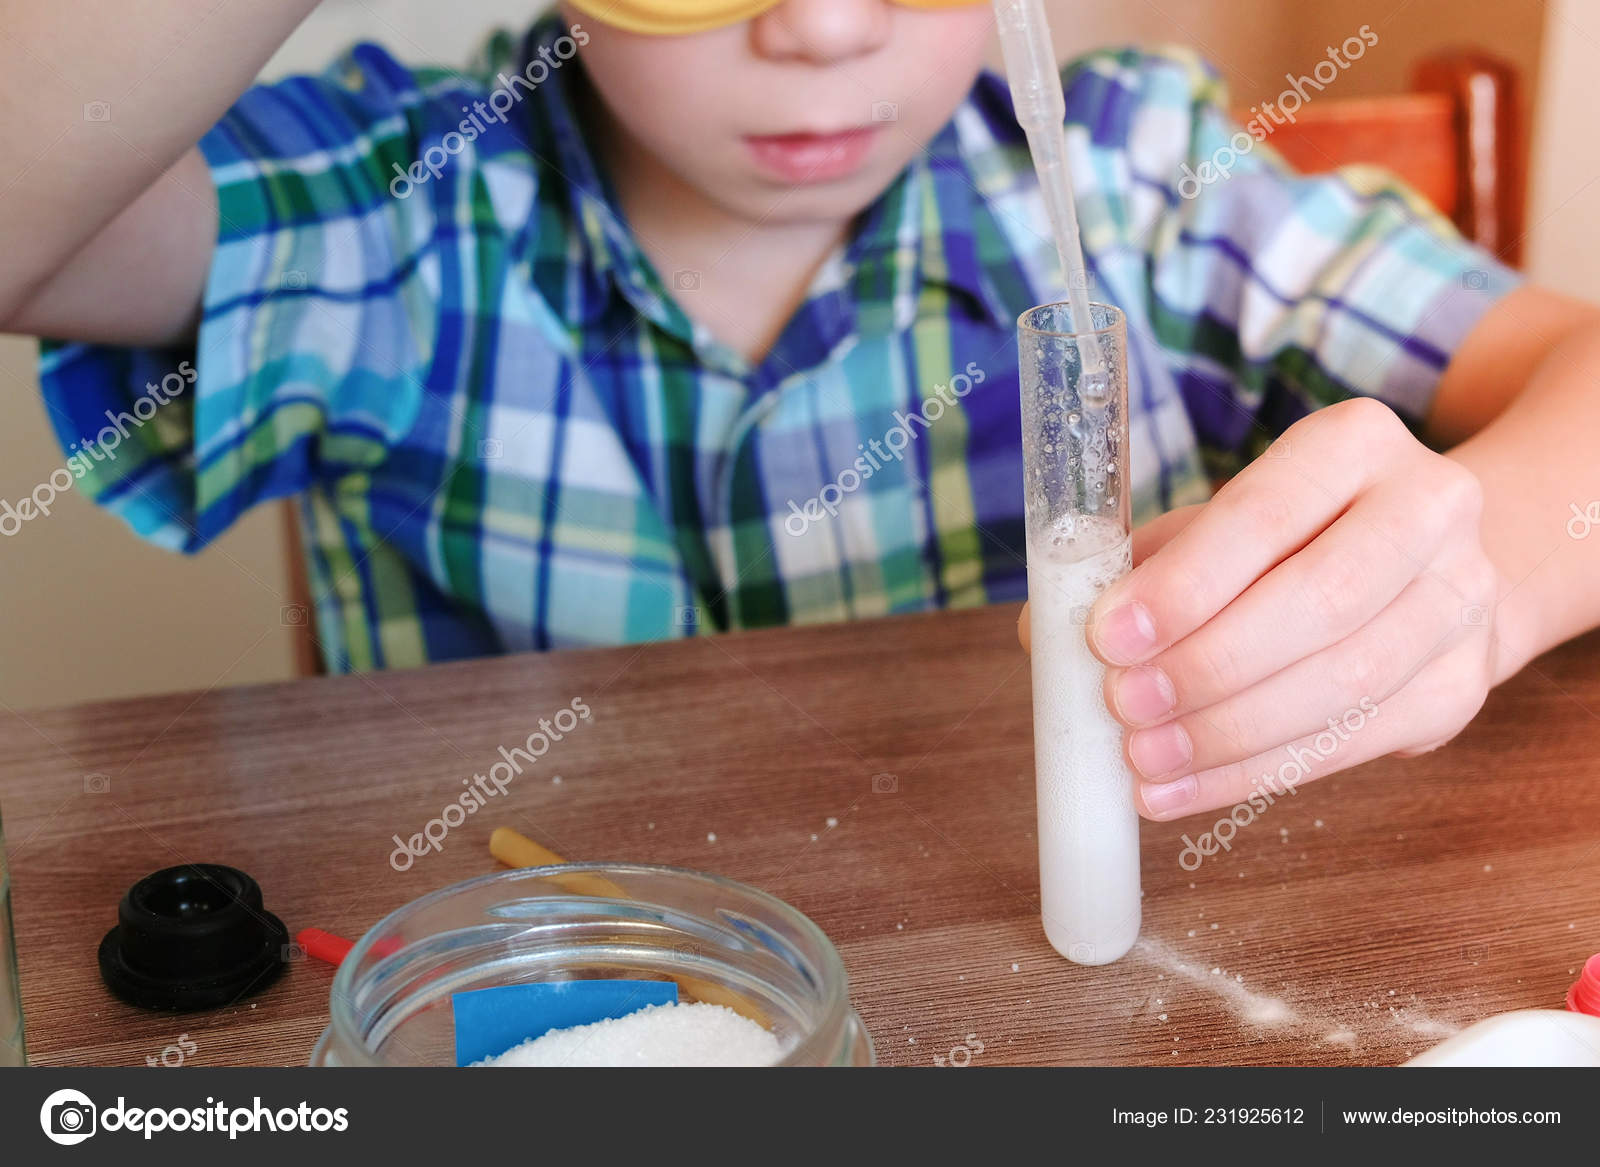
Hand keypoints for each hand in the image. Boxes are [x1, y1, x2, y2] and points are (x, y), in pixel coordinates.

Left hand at [1021, 398, 1503, 820]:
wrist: (1425, 571)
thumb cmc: (1288, 543)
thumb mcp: (1215, 526)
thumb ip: (1135, 567)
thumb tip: (1045, 634)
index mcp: (1354, 443)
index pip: (1266, 512)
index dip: (1186, 583)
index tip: (1109, 636)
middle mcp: (1429, 509)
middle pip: (1319, 600)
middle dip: (1206, 665)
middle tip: (1121, 705)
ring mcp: (1460, 600)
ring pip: (1344, 682)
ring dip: (1228, 733)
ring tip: (1143, 759)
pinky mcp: (1460, 687)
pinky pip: (1354, 744)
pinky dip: (1255, 774)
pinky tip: (1183, 789)